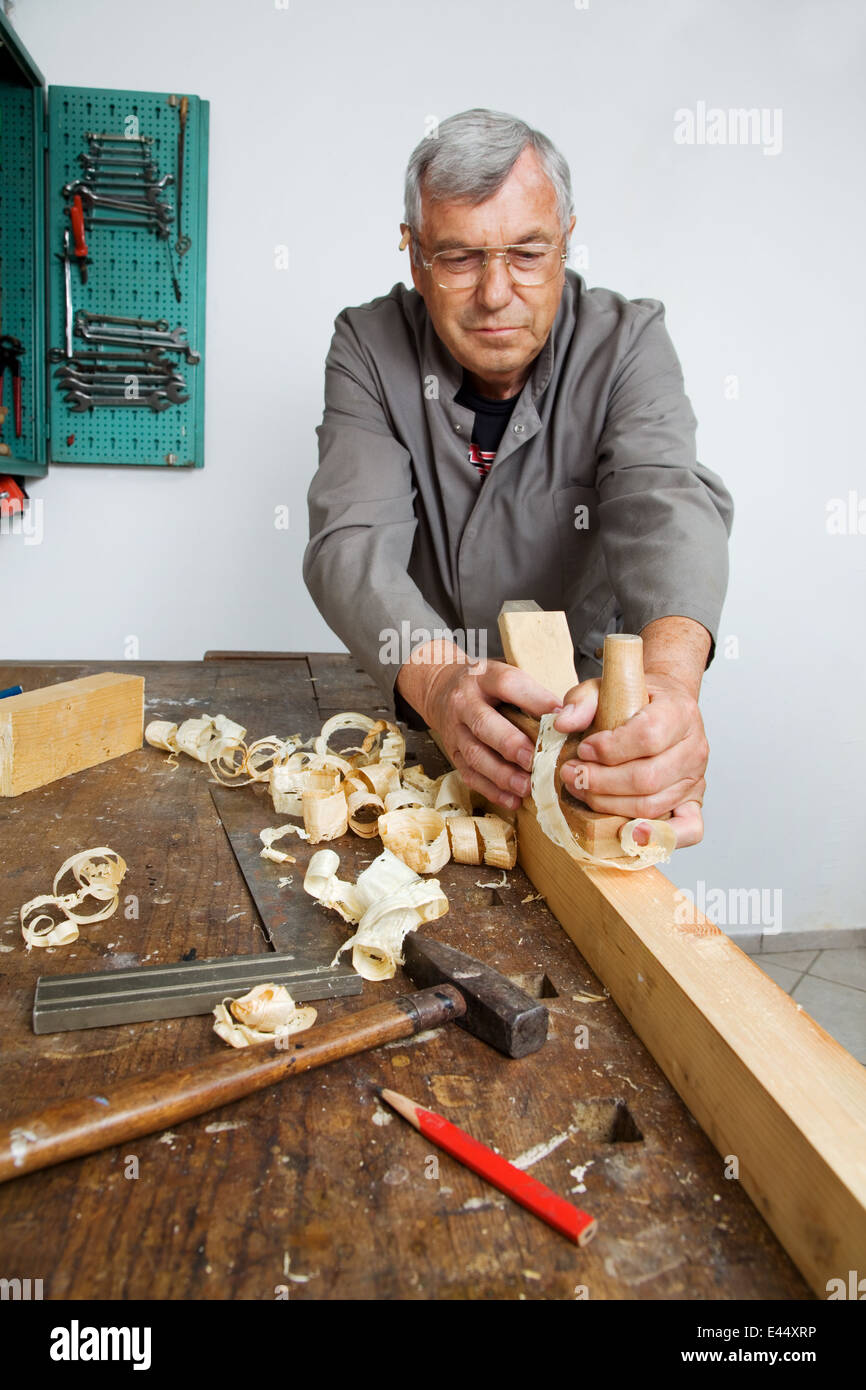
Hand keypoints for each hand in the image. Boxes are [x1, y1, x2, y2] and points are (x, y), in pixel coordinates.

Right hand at [420, 657, 562, 809]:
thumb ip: (533, 695)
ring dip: (502, 774)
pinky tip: (512, 800)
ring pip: (475, 755)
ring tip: (526, 787)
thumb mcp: (506, 677)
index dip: (535, 701)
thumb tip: (568, 720)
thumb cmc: (485, 686)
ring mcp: (454, 730)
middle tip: (535, 761)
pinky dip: (491, 790)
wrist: (440, 689)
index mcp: (484, 677)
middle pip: (484, 724)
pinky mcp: (452, 753)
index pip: (508, 684)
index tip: (561, 719)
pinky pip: (469, 775)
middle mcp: (464, 703)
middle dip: (511, 745)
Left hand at [553, 672, 708, 846]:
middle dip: (601, 781)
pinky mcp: (692, 803)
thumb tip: (564, 723)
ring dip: (610, 804)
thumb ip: (582, 700)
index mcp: (679, 712)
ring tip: (582, 790)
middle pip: (647, 777)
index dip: (610, 748)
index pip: (648, 736)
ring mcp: (695, 779)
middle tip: (571, 774)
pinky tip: (630, 833)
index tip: (584, 748)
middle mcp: (694, 748)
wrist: (663, 707)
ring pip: (653, 804)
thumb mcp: (605, 688)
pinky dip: (660, 837)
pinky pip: (688, 830)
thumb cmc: (634, 700)